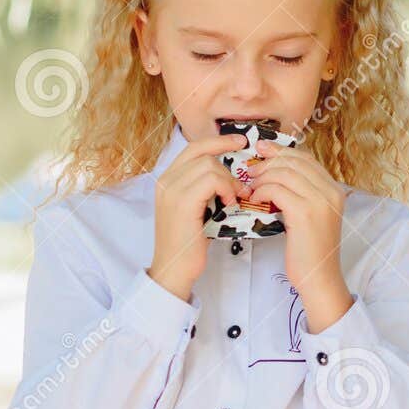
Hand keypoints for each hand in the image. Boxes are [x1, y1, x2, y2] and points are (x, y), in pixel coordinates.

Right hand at [146, 134, 240, 301]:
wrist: (175, 268)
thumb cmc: (189, 242)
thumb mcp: (197, 208)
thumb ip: (206, 189)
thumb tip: (233, 176)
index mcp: (168, 179)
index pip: (194, 147)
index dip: (218, 141)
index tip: (241, 142)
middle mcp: (166, 180)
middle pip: (203, 153)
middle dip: (228, 166)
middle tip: (242, 186)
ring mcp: (171, 190)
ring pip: (209, 165)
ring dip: (229, 180)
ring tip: (235, 198)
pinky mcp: (182, 202)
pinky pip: (211, 180)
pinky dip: (226, 188)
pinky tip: (229, 202)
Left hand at [246, 137, 351, 329]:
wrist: (319, 277)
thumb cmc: (311, 250)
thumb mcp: (313, 216)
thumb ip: (303, 194)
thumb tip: (277, 172)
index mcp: (335, 190)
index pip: (306, 159)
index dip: (282, 151)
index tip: (263, 149)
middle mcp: (331, 192)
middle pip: (295, 161)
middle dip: (269, 161)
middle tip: (251, 169)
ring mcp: (320, 201)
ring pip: (284, 173)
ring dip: (262, 177)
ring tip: (251, 187)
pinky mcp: (304, 213)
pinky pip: (277, 190)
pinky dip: (261, 191)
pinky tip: (255, 199)